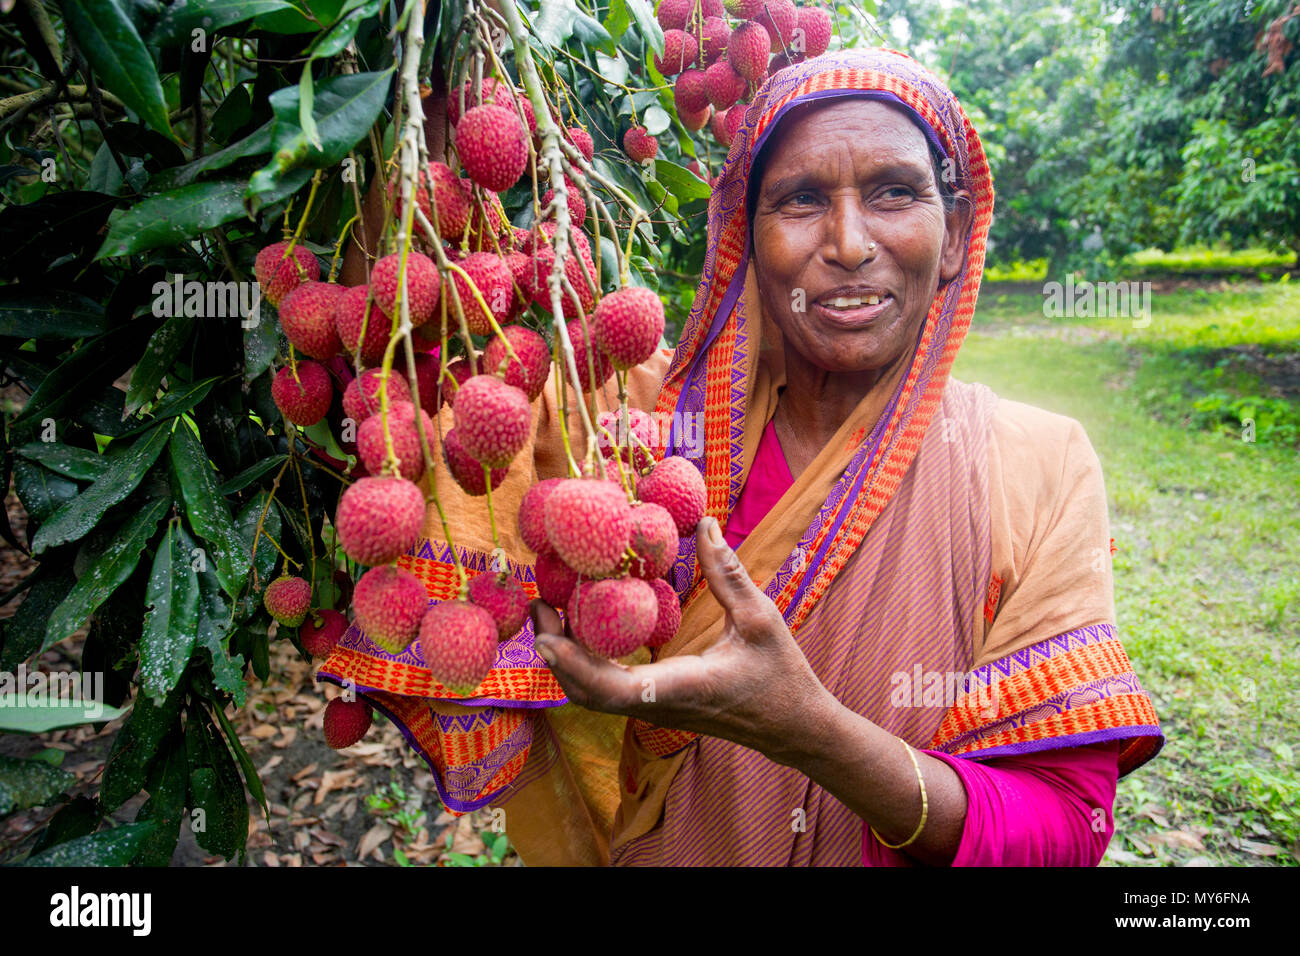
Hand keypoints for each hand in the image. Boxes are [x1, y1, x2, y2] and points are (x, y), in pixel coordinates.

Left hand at [531, 516, 837, 764]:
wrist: (793, 728)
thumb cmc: (780, 675)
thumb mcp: (759, 618)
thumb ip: (729, 573)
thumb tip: (706, 524)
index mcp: (681, 687)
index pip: (614, 689)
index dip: (575, 667)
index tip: (546, 639)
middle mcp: (658, 705)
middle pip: (588, 693)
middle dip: (555, 653)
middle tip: (537, 605)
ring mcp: (654, 709)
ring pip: (594, 695)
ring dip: (566, 659)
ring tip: (548, 612)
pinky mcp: (656, 706)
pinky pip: (609, 689)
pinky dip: (586, 663)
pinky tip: (581, 628)